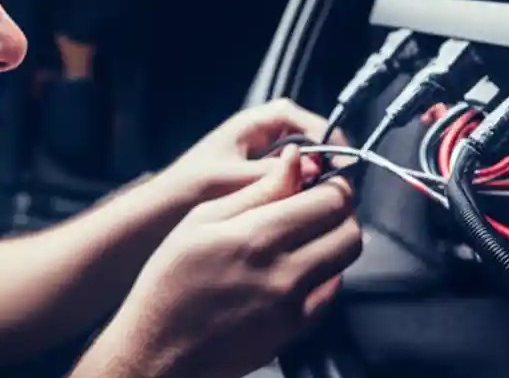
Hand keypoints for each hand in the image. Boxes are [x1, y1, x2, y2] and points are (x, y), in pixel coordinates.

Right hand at [76, 148, 362, 377]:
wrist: (159, 349)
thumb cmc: (170, 281)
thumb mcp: (202, 219)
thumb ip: (257, 189)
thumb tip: (296, 159)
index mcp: (258, 235)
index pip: (331, 200)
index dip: (333, 185)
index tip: (322, 182)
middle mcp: (284, 271)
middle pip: (349, 230)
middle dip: (340, 212)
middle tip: (318, 206)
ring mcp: (293, 305)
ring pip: (345, 260)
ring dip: (335, 240)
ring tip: (306, 235)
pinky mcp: (294, 330)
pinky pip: (331, 293)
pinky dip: (324, 274)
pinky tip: (296, 268)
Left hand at [164, 98, 345, 199]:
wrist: (161, 215)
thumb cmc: (190, 188)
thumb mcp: (233, 179)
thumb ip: (273, 175)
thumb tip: (316, 171)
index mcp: (252, 124)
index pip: (300, 118)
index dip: (325, 134)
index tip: (341, 158)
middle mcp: (261, 137)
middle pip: (308, 140)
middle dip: (326, 158)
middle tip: (341, 183)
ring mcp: (262, 159)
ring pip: (303, 163)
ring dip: (316, 178)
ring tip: (329, 199)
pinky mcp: (261, 182)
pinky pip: (292, 182)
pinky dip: (303, 192)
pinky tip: (309, 211)